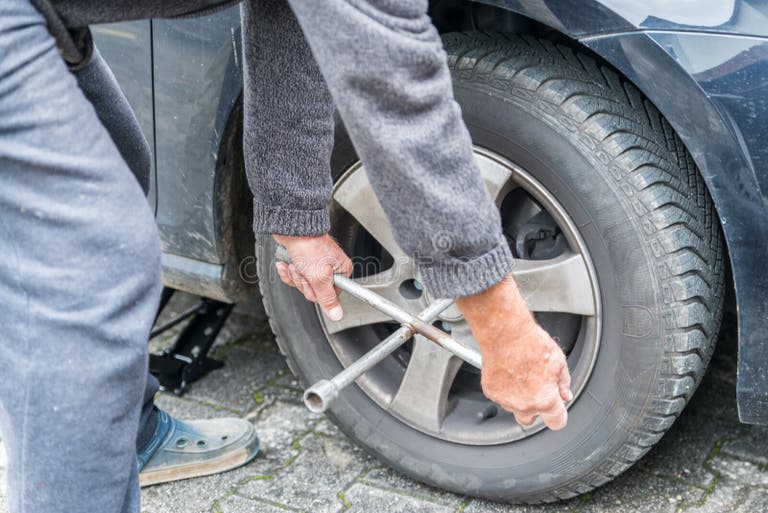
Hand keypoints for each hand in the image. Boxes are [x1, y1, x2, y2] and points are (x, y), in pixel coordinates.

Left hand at [273, 233, 352, 320]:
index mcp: (341, 271)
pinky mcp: (303, 262)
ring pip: (303, 284)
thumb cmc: (308, 245)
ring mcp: (316, 265)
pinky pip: (294, 276)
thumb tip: (337, 315)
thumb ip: (327, 298)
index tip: (314, 281)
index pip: (330, 295)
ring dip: (295, 275)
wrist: (292, 229)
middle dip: (304, 282)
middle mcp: (330, 268)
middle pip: (315, 291)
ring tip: (297, 263)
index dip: (318, 291)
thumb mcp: (320, 277)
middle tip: (304, 270)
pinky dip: (288, 271)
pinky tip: (288, 263)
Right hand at [456, 276, 572, 429]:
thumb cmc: (531, 343)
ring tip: (521, 375)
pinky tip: (509, 372)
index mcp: (545, 400)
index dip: (558, 415)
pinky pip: (501, 397)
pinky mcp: (491, 391)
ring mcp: (505, 400)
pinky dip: (505, 389)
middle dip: (535, 410)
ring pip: (514, 408)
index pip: (557, 423)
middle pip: (530, 421)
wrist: (504, 332)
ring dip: (519, 399)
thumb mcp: (558, 361)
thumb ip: (563, 383)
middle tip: (536, 390)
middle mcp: (524, 405)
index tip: (557, 408)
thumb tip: (565, 394)